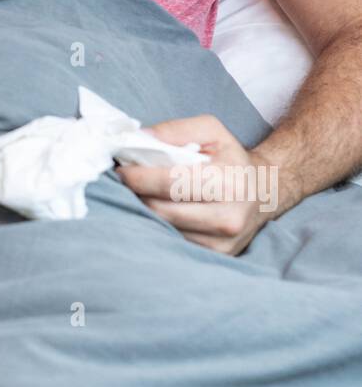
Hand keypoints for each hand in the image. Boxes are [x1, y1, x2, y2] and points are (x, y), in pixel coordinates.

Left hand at [114, 114, 295, 255]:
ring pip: (164, 229)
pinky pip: (174, 242)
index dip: (138, 176)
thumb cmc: (232, 158)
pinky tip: (157, 211)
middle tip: (124, 182)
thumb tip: (139, 139)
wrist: (265, 191)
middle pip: (161, 210)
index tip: (120, 169)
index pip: (170, 183)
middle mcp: (228, 216)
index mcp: (229, 181)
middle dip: (136, 194)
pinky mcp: (216, 256)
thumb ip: (175, 130)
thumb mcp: (210, 131)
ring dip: (144, 212)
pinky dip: (159, 227)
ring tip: (140, 194)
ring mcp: (222, 242)